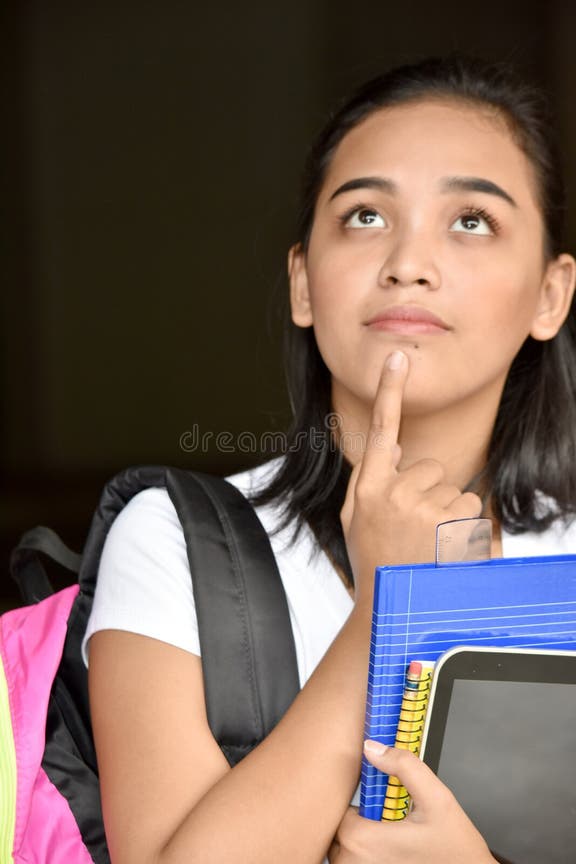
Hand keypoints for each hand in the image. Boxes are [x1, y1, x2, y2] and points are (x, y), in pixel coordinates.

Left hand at [328, 742, 496, 863]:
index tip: (372, 801)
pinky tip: (389, 851)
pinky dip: (364, 856)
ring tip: (386, 834)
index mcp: (367, 842)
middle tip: (381, 817)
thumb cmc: (456, 848)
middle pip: (336, 836)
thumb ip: (404, 767)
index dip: (352, 803)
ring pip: (343, 854)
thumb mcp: (437, 798)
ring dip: (357, 842)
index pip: (337, 814)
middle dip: (354, 822)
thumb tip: (372, 747)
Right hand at [340, 350, 481, 602]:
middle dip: (427, 492)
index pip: (381, 430)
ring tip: (426, 544)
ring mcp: (424, 508)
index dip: (389, 392)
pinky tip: (443, 550)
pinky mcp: (452, 525)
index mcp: (368, 488)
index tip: (398, 359)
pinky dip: (464, 529)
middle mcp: (394, 492)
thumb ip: (370, 480)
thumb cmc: (374, 562)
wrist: (392, 609)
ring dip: (446, 513)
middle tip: (412, 528)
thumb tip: (394, 446)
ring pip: (453, 489)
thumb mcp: (356, 520)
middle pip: (428, 466)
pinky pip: (470, 510)